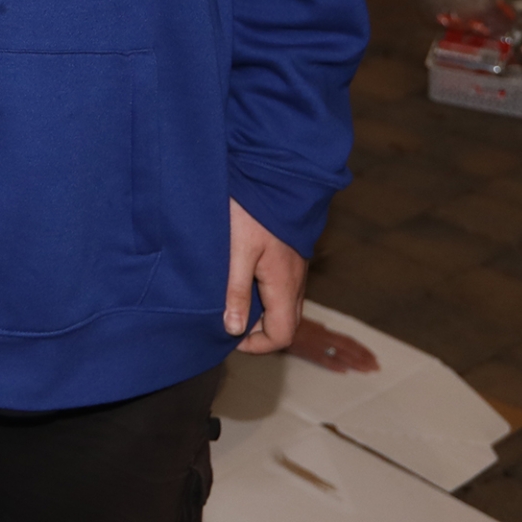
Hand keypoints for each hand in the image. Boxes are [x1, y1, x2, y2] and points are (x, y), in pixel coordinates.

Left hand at [225, 198, 306, 353]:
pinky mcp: (288, 255)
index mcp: (284, 285)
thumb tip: (233, 329)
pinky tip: (239, 279)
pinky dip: (263, 293)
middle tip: (226, 321)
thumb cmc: (253, 210)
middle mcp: (295, 281)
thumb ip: (236, 291)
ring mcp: (294, 268)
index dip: (257, 346)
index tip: (228, 338)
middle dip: (258, 331)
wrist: (275, 176)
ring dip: (260, 311)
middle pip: (285, 322)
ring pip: (283, 304)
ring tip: (228, 301)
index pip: (282, 334)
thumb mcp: (237, 251)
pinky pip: (281, 286)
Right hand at [287, 316, 379, 372]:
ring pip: (338, 354)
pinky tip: (343, 371)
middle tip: (376, 366)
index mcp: (321, 330)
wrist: (269, 323)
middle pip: (346, 348)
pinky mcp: (305, 351)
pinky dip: (333, 365)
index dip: (360, 348)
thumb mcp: (300, 320)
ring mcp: (313, 344)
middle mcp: (320, 336)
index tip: (372, 356)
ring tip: (366, 370)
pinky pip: (322, 358)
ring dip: (353, 362)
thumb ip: (314, 326)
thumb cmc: (283, 319)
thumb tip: (323, 327)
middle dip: (362, 357)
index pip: (346, 341)